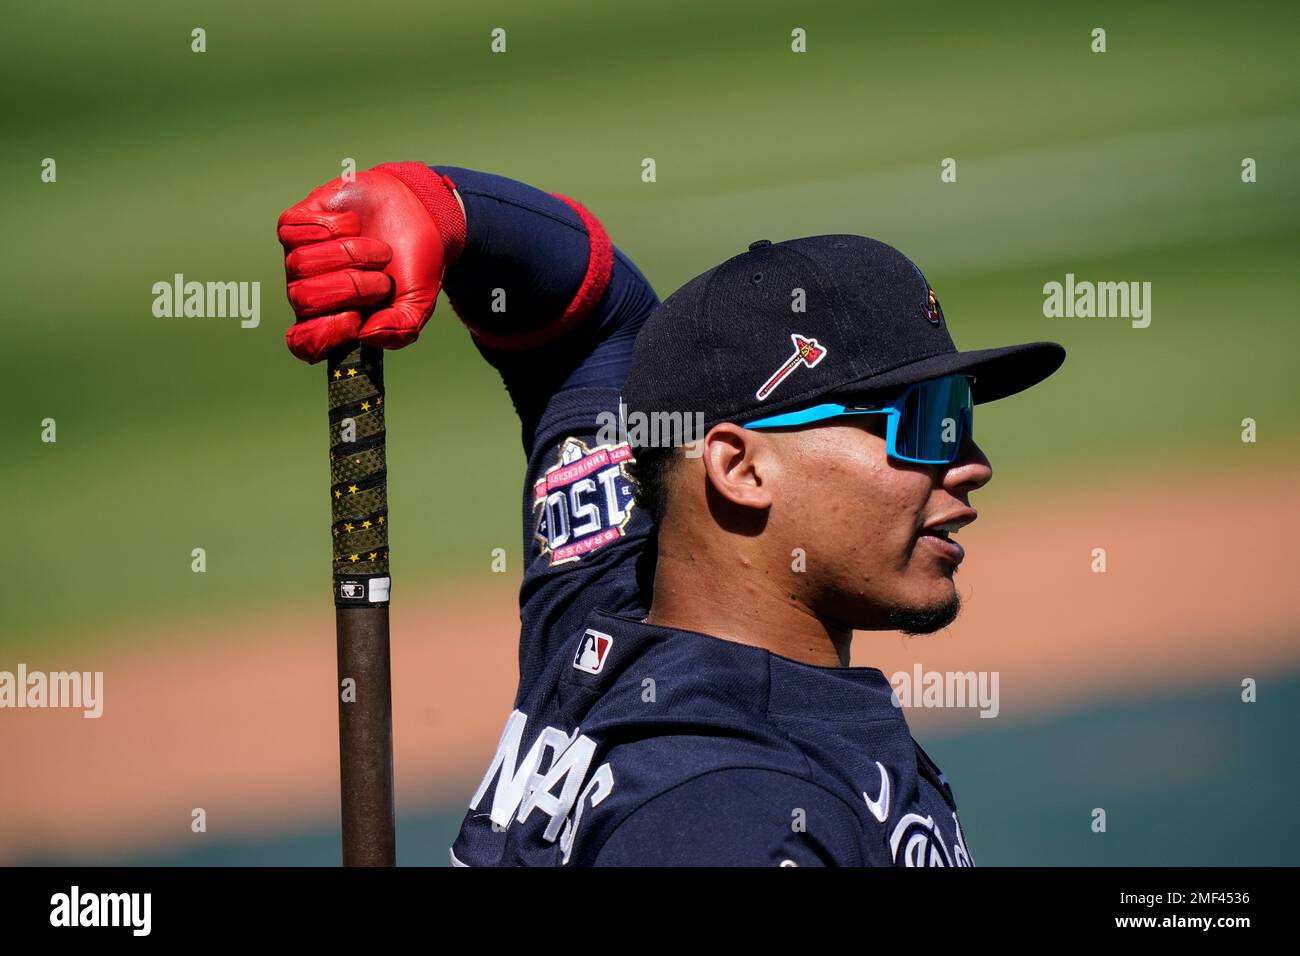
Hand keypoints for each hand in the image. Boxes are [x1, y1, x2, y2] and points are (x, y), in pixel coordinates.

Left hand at [276, 165, 462, 362]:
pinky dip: (333, 226)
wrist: (418, 210)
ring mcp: (300, 257)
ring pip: (300, 263)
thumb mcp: (419, 302)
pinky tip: (353, 224)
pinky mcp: (296, 224)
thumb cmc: (413, 261)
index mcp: (336, 320)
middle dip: (351, 287)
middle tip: (381, 279)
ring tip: (377, 250)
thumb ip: (400, 328)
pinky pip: (292, 231)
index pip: (304, 343)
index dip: (325, 334)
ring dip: (349, 253)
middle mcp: (312, 293)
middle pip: (304, 300)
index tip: (356, 320)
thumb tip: (366, 335)